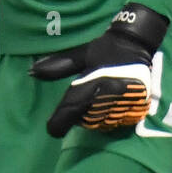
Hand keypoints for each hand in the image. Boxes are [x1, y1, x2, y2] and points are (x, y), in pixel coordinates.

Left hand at [29, 3, 168, 136]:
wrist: (139, 43)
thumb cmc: (107, 48)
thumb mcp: (82, 54)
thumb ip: (58, 66)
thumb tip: (32, 72)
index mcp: (95, 80)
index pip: (72, 107)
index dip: (59, 122)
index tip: (51, 129)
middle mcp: (110, 94)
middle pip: (85, 119)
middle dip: (78, 115)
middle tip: (80, 102)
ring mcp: (125, 103)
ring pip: (100, 123)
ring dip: (93, 117)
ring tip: (95, 102)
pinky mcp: (136, 108)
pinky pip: (116, 122)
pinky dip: (108, 118)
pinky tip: (108, 106)